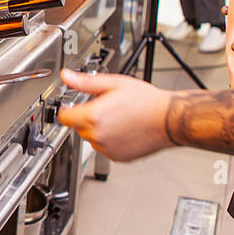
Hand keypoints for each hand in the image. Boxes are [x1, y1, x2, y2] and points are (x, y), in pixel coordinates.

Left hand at [57, 69, 174, 162]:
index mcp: (93, 116)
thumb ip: (86, 82)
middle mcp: (98, 136)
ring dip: (99, 129)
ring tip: (119, 118)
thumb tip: (67, 77)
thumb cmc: (147, 102)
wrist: (169, 120)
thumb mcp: (114, 83)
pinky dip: (110, 140)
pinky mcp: (117, 157)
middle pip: (78, 127)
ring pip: (92, 138)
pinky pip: (105, 147)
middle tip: (106, 107)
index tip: (74, 106)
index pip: (64, 117)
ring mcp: (107, 149)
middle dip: (87, 117)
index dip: (69, 109)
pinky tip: (124, 129)